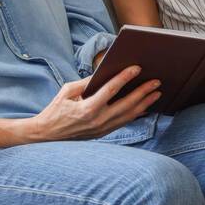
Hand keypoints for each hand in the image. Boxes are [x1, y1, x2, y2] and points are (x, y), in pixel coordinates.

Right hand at [26, 66, 160, 141]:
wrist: (46, 136)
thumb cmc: (55, 111)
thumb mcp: (66, 91)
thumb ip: (85, 82)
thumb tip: (102, 73)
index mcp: (87, 109)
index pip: (111, 90)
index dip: (125, 78)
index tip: (137, 68)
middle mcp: (97, 121)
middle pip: (126, 104)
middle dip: (143, 92)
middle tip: (156, 81)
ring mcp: (102, 129)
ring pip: (128, 115)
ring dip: (145, 104)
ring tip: (157, 93)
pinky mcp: (103, 133)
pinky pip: (123, 122)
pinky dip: (136, 114)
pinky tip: (146, 107)